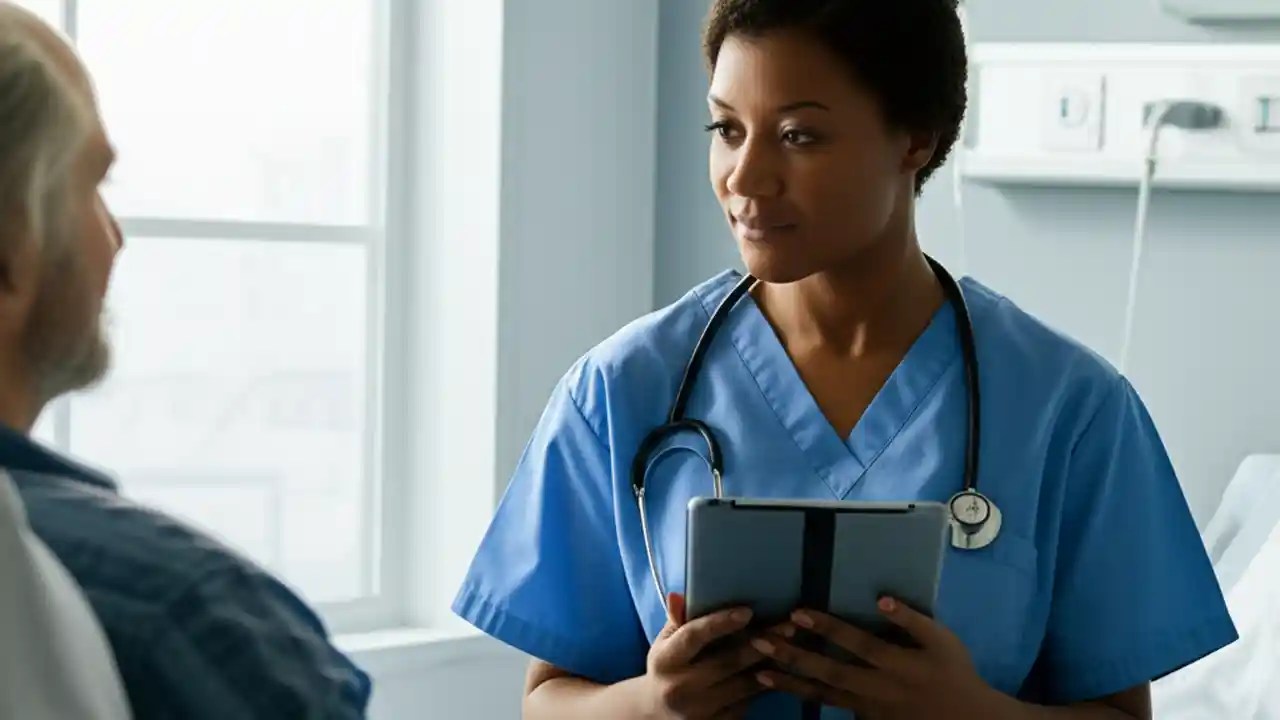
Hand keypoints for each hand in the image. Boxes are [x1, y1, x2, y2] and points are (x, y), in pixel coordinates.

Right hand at [640, 593, 785, 719]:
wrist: (658, 714)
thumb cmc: (667, 669)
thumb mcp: (665, 643)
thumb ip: (676, 620)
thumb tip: (678, 594)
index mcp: (665, 661)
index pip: (693, 637)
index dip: (720, 623)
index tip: (747, 611)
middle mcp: (680, 688)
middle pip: (727, 662)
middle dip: (760, 642)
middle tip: (787, 626)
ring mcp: (699, 711)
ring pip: (744, 685)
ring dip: (770, 665)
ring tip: (792, 645)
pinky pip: (748, 704)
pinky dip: (766, 686)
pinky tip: (782, 671)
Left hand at [749, 597, 999, 718]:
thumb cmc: (953, 672)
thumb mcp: (943, 640)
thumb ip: (912, 620)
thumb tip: (882, 598)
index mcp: (897, 664)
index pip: (857, 644)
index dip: (828, 628)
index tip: (798, 613)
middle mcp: (878, 687)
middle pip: (830, 672)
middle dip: (794, 657)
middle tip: (761, 641)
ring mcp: (868, 708)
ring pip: (824, 695)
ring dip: (790, 683)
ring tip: (758, 672)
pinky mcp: (864, 719)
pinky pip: (830, 707)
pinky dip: (805, 697)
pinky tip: (782, 688)